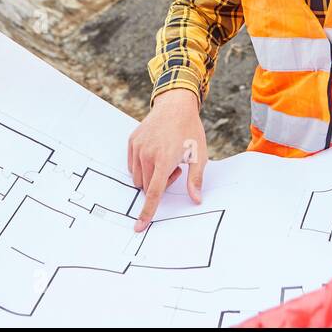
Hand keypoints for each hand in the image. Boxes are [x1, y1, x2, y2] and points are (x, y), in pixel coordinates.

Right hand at [127, 88, 206, 230]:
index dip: (147, 211)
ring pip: (137, 177)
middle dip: (159, 184)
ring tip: (165, 159)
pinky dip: (142, 166)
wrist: (176, 105)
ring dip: (150, 176)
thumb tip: (196, 200)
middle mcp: (147, 154)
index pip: (153, 192)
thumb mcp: (199, 156)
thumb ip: (195, 180)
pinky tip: (156, 152)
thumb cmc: (190, 131)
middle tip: (175, 169)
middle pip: (146, 186)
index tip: (139, 226)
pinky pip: (132, 165)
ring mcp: (138, 147)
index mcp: (164, 159)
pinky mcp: (132, 141)